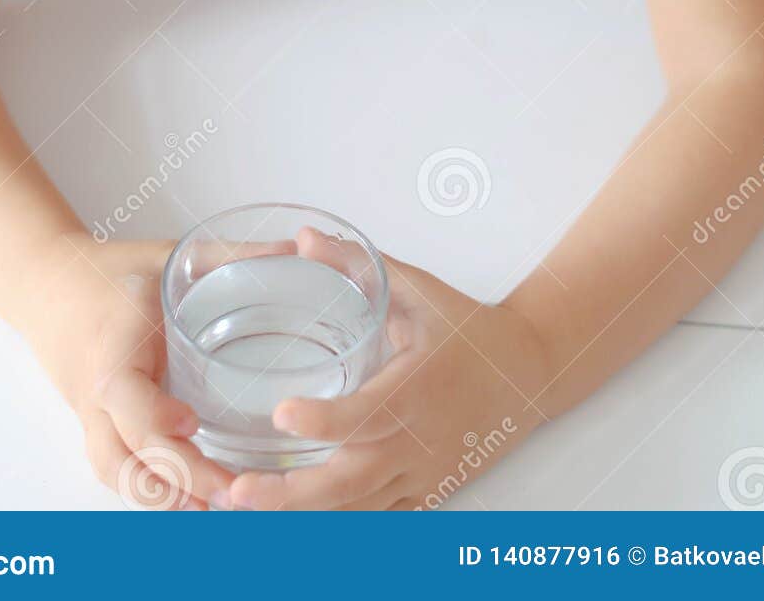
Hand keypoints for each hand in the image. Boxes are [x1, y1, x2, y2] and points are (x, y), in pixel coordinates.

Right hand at [22, 232, 232, 509]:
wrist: (50, 284)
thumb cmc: (114, 271)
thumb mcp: (172, 255)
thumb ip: (232, 254)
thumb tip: (300, 249)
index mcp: (113, 346)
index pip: (125, 395)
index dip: (156, 416)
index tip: (194, 423)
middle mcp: (96, 392)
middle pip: (123, 452)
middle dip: (177, 478)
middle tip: (232, 493)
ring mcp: (91, 416)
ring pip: (114, 472)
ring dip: (161, 498)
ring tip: (216, 511)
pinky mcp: (96, 429)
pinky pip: (116, 470)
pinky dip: (148, 491)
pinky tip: (190, 502)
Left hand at [211, 231, 548, 511]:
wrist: (526, 374)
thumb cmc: (466, 329)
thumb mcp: (418, 289)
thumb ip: (359, 265)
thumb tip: (304, 240)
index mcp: (418, 388)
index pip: (368, 414)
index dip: (325, 420)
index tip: (282, 414)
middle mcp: (418, 440)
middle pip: (353, 481)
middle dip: (292, 493)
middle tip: (237, 490)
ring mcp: (421, 473)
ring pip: (357, 508)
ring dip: (300, 515)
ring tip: (242, 506)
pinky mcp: (424, 491)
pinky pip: (375, 517)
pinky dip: (332, 523)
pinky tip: (285, 524)